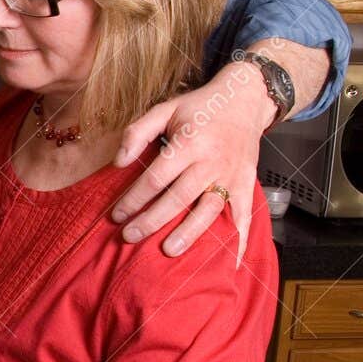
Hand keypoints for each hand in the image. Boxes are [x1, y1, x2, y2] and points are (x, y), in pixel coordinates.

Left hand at [111, 61, 273, 260]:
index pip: (156, 177)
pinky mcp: (246, 185)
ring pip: (209, 210)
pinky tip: (230, 261)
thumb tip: (118, 162)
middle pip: (179, 197)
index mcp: (190, 143)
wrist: (244, 100)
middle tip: (129, 237)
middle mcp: (212, 162)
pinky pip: (243, 215)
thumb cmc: (200, 108)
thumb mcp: (165, 109)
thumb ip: (137, 132)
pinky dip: (239, 239)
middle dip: (152, 220)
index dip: (134, 198)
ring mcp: (231, 176)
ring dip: (189, 233)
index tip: (116, 215)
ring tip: (169, 251)